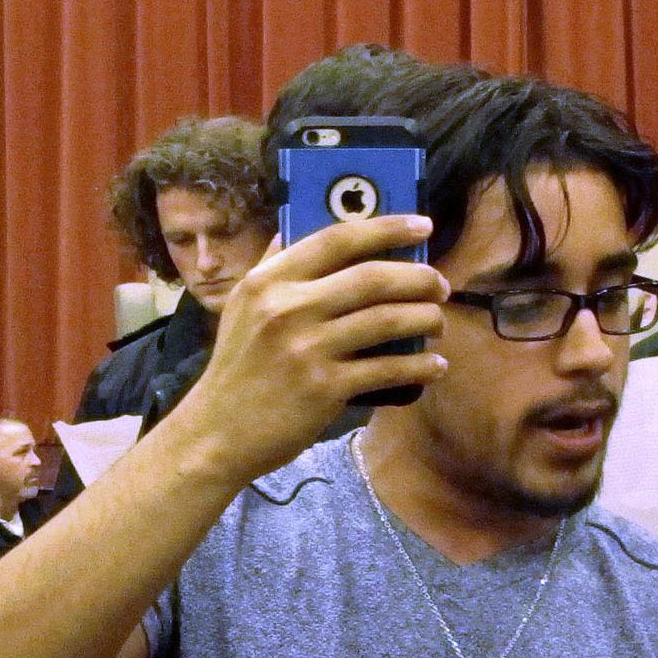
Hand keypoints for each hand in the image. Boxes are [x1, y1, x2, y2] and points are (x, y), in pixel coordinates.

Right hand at [176, 215, 447, 482]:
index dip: (387, 227)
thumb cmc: (237, 368)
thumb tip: (299, 229)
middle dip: (418, 276)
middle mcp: (287, 309)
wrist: (218, 431)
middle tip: (439, 283)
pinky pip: (387, 368)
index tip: (422, 226)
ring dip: (425, 318)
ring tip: (438, 321)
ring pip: (386, 319)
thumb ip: (274, 268)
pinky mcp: (324, 388)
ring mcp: (307, 348)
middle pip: (372, 277)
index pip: (337, 239)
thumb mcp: (242, 308)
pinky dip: (420, 366)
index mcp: (269, 281)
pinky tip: (435, 366)